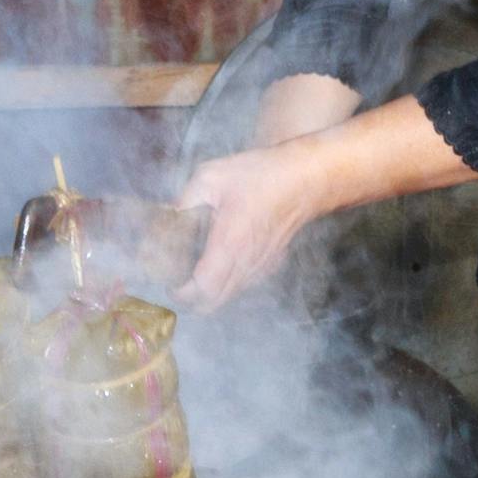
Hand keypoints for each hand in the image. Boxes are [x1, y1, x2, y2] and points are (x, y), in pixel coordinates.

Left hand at [174, 135, 341, 310]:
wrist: (307, 179)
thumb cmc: (262, 175)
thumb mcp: (213, 176)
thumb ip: (186, 198)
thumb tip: (170, 213)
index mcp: (229, 243)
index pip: (202, 287)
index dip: (182, 293)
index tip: (170, 284)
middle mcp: (246, 262)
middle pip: (214, 302)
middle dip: (192, 300)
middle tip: (177, 284)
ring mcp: (261, 266)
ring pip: (231, 296)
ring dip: (211, 294)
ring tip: (194, 277)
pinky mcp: (272, 264)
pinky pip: (245, 285)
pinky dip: (228, 286)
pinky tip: (220, 268)